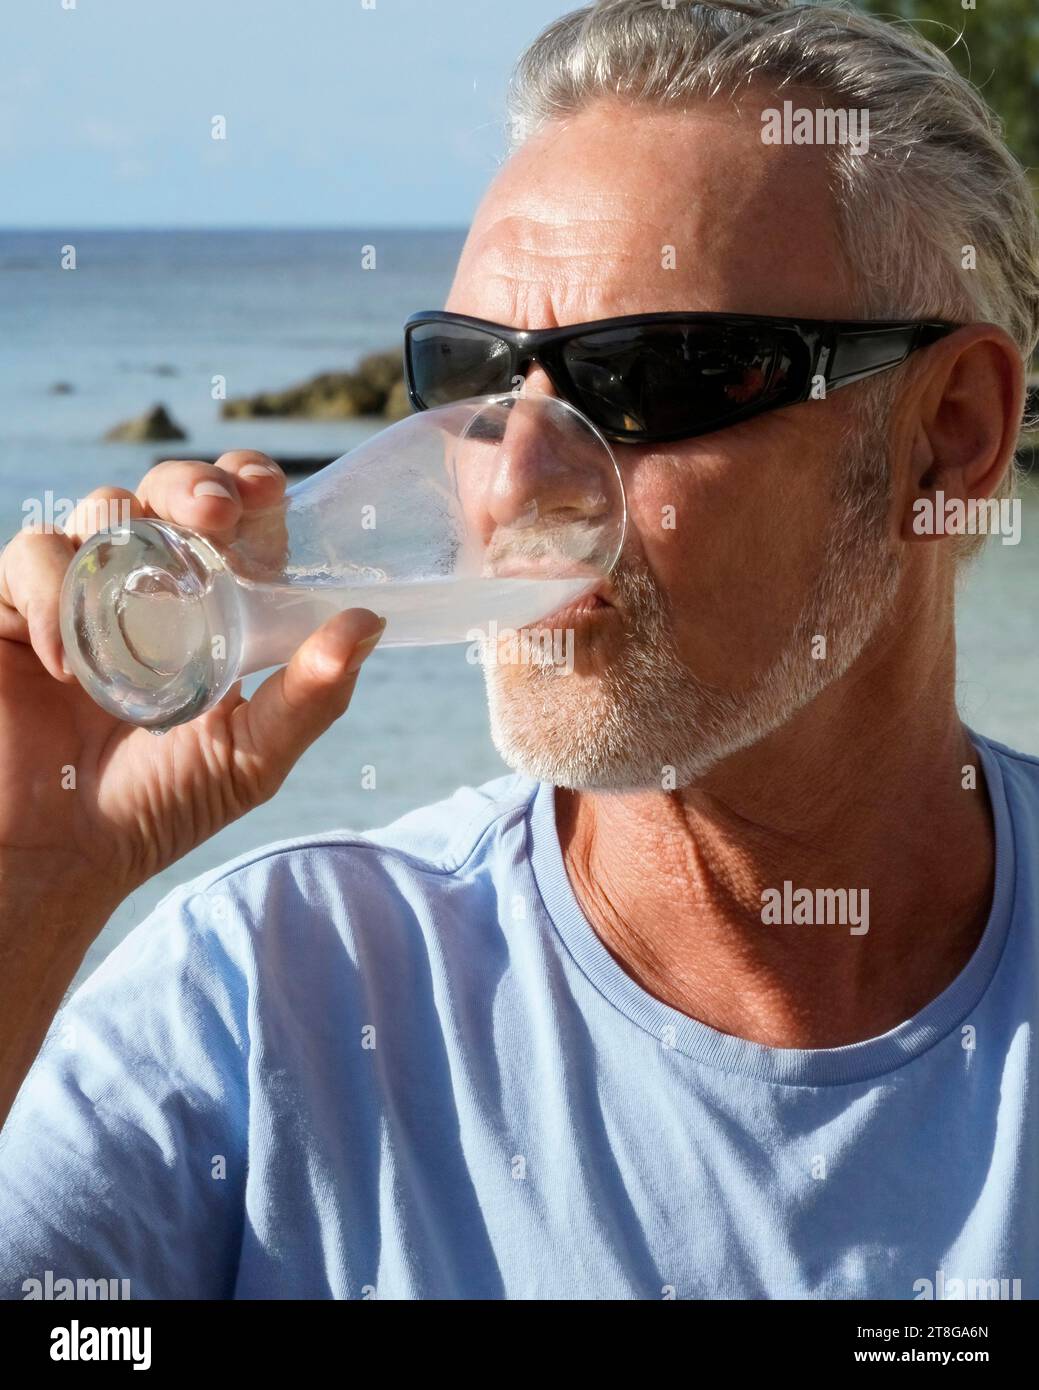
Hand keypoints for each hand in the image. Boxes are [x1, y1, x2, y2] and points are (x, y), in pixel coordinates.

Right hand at [0, 450, 384, 912]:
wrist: (61, 856)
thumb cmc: (159, 807)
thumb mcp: (250, 754)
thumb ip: (309, 695)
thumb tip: (368, 624)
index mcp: (211, 605)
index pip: (233, 518)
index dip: (248, 485)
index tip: (266, 491)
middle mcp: (145, 586)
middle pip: (168, 491)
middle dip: (193, 483)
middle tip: (216, 512)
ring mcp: (78, 592)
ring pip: (100, 510)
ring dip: (124, 524)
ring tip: (141, 599)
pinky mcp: (11, 608)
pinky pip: (30, 558)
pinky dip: (51, 591)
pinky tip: (69, 661)